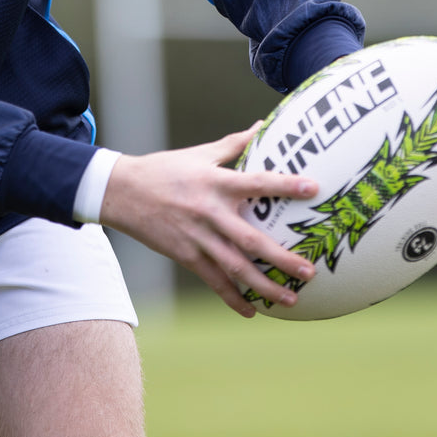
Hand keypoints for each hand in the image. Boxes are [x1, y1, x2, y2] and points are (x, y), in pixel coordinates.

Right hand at [99, 123, 318, 316]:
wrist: (122, 192)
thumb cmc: (165, 169)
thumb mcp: (200, 153)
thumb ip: (235, 144)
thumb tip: (264, 124)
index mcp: (216, 182)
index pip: (257, 182)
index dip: (285, 185)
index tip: (314, 188)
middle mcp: (209, 212)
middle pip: (251, 240)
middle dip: (282, 258)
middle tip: (309, 271)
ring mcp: (197, 238)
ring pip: (235, 267)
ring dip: (264, 286)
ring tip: (291, 298)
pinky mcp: (186, 256)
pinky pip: (213, 281)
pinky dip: (233, 297)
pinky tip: (252, 311)